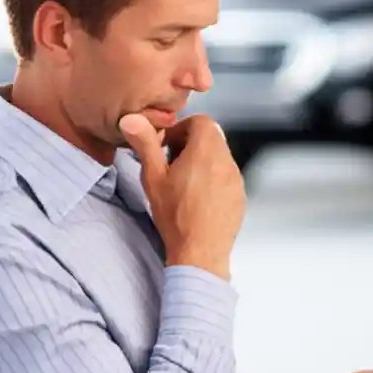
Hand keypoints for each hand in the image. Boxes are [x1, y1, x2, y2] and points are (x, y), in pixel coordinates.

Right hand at [119, 113, 243, 280]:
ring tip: (183, 183)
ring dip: (202, 162)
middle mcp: (226, 162)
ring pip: (220, 157)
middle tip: (172, 163)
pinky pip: (227, 177)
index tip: (168, 145)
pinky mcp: (240, 195)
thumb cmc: (176, 217)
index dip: (182, 128)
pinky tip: (197, 198)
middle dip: (190, 145)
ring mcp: (236, 179)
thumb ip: (145, 145)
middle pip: (211, 138)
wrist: (200, 252)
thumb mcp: (153, 178)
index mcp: (206, 151)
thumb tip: (132, 120)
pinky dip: (213, 179)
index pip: (201, 121)